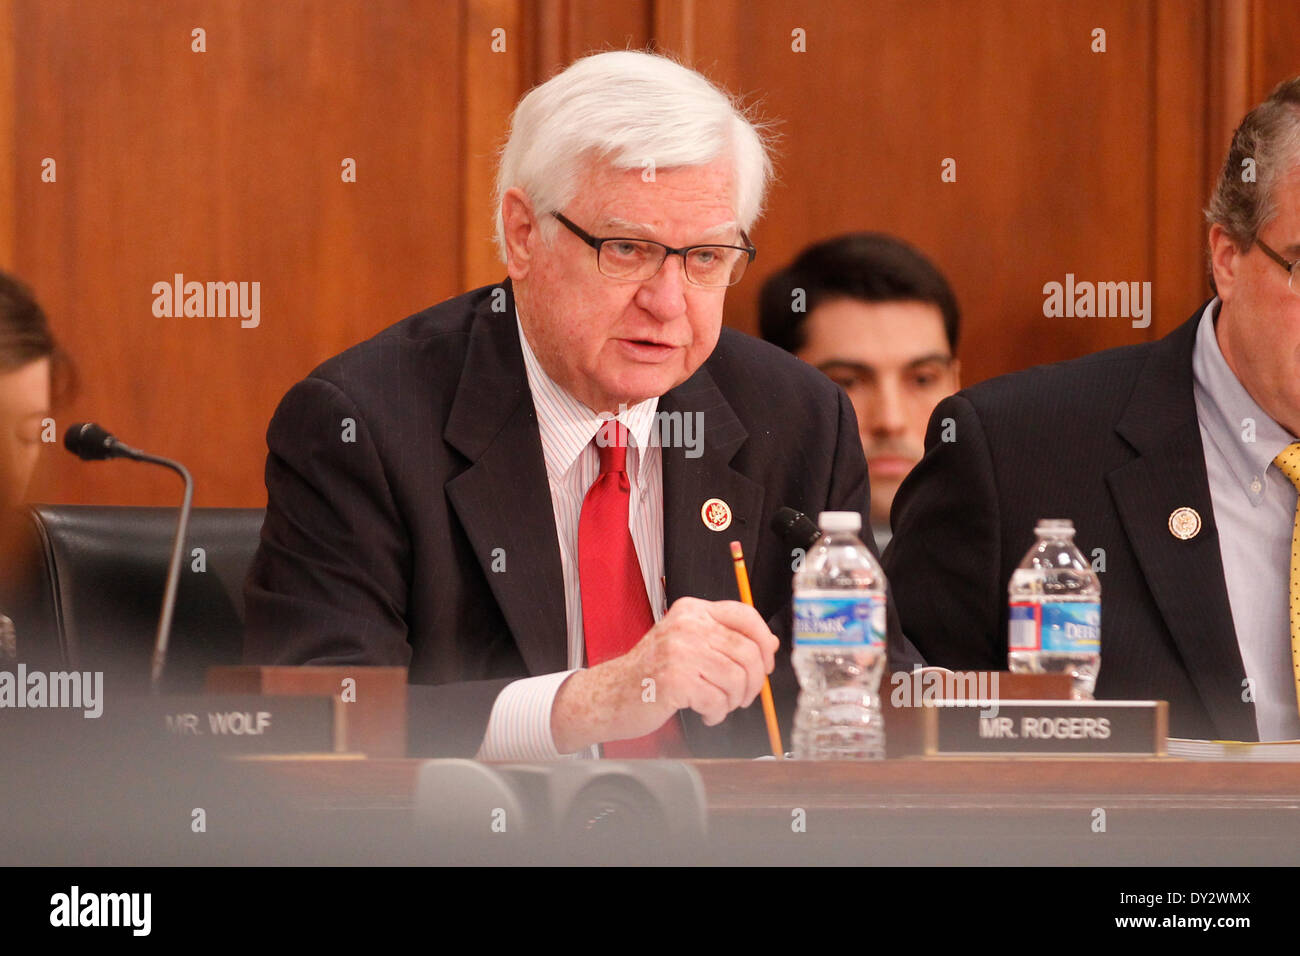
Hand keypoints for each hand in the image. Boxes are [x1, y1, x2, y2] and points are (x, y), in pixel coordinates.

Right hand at [550, 597, 777, 752]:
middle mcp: (687, 626)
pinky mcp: (675, 681)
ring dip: (733, 700)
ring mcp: (680, 652)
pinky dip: (716, 714)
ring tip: (718, 704)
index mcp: (692, 611)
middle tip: (744, 696)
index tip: (767, 662)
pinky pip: (717, 701)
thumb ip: (724, 638)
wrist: (610, 694)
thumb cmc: (650, 672)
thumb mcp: (686, 642)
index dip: (764, 641)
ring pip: (736, 679)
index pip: (745, 615)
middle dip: (754, 682)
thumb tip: (770, 644)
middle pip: (748, 651)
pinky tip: (704, 712)